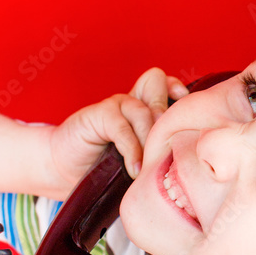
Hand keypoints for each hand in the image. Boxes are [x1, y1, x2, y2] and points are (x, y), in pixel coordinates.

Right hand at [44, 67, 188, 197]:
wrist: (67, 170)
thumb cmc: (107, 168)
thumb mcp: (140, 158)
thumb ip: (159, 151)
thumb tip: (188, 160)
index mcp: (145, 106)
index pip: (167, 84)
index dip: (178, 90)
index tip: (189, 109)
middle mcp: (131, 101)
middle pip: (157, 84)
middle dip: (167, 112)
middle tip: (170, 142)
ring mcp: (114, 106)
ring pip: (142, 107)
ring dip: (150, 135)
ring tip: (150, 162)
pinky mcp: (97, 115)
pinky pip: (121, 126)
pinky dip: (131, 148)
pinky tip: (133, 168)